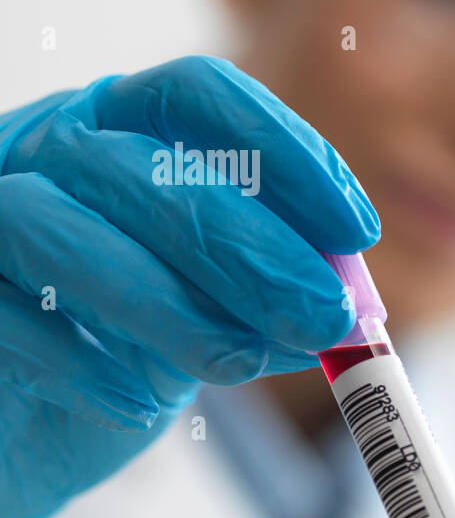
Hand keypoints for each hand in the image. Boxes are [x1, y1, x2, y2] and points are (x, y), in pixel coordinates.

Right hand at [0, 55, 379, 517]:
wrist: (20, 424)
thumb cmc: (124, 343)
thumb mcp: (217, 311)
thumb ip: (274, 298)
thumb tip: (354, 310)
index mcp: (125, 126)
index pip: (204, 93)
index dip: (288, 152)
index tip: (356, 230)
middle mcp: (50, 144)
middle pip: (150, 168)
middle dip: (253, 248)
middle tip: (323, 315)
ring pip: (63, 229)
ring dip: (172, 305)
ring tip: (241, 365)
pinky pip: (3, 315)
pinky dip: (84, 363)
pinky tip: (141, 407)